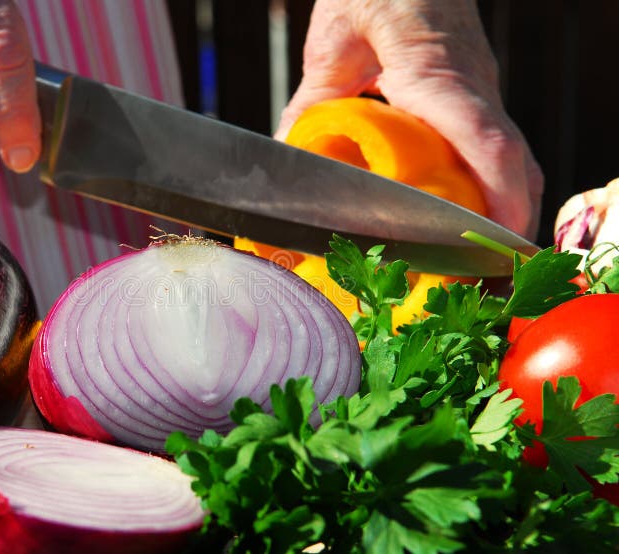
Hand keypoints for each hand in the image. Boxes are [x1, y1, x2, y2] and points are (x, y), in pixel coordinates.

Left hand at [276, 0, 542, 238]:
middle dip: (507, 220)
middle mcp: (471, 88)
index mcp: (437, 74)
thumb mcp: (336, 41)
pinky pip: (496, 147)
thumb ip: (315, 97)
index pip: (482, 137)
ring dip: (505, 209)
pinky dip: (494, 187)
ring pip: (511, 158)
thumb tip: (286, 154)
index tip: (495, 237)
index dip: (497, 192)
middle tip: (486, 272)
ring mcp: (479, 93)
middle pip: (511, 162)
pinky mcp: (473, 97)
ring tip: (481, 258)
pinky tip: (468, 215)